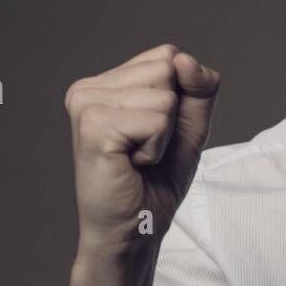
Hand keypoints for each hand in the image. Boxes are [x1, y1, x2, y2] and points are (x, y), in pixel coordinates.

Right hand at [65, 44, 220, 285]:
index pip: (169, 56)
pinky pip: (156, 121)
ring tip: (136, 157)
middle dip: (171, 116)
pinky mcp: (92, 126)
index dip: (179, 98)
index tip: (154, 131)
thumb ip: (199, 86)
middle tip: (144, 148)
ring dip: (163, 135)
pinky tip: (131, 164)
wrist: (135, 229)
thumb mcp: (190, 124)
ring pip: (165, 97)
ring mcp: (86, 104)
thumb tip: (183, 59)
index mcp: (106, 81)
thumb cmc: (157, 179)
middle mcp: (89, 87)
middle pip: (168, 70)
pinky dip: (156, 148)